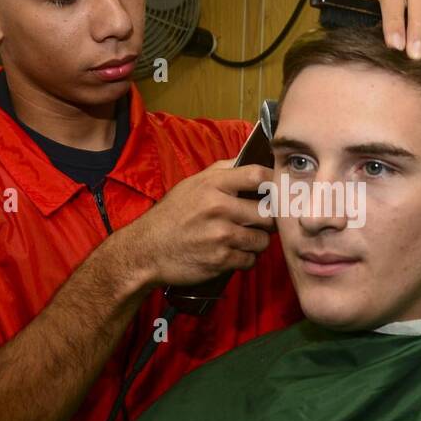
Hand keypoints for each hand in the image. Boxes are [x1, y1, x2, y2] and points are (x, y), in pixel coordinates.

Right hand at [119, 159, 274, 287]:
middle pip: (268, 212)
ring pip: (262, 239)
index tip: (275, 192)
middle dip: (267, 219)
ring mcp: (221, 235)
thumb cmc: (170, 215)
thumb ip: (221, 171)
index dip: (273, 183)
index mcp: (213, 185)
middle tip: (260, 222)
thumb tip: (247, 160)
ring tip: (242, 239)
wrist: (146, 250)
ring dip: (256, 242)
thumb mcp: (191, 184)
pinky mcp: (221, 260)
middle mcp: (219, 208)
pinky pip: (250, 260)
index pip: (258, 176)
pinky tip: (232, 253)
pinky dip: (245, 259)